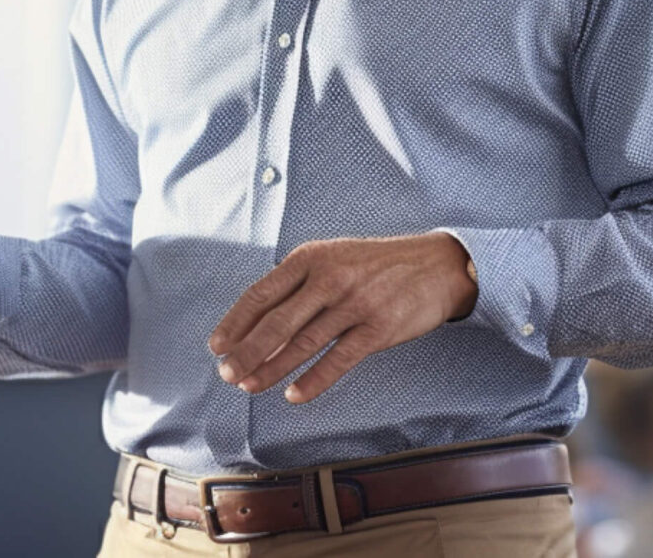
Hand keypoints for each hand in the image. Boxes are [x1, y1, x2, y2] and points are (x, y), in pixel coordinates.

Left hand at [207, 232, 477, 403]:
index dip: (235, 322)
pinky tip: (293, 395)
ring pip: (303, 344)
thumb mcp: (333, 258)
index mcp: (311, 257)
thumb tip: (255, 319)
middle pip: (277, 322)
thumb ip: (298, 282)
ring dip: (272, 369)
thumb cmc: (376, 265)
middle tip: (226, 374)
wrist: (435, 266)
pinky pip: (338, 360)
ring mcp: (355, 304)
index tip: (216, 346)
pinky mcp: (378, 329)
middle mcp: (330, 278)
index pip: (262, 293)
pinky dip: (313, 381)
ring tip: (250, 387)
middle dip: (247, 352)